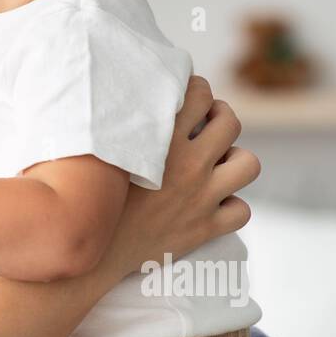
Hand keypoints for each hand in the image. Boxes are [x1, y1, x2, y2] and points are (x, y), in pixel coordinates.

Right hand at [95, 75, 260, 286]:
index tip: (191, 93)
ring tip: (218, 162)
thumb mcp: (101, 148)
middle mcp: (188, 165)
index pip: (199, 95)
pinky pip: (241, 211)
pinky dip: (232, 206)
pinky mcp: (204, 228)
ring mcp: (201, 198)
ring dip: (236, 159)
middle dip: (220, 117)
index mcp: (161, 140)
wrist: (90, 248)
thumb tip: (121, 97)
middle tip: (207, 124)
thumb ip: (120, 123)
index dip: (198, 88)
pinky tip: (213, 202)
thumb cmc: (87, 193)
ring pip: (248, 164)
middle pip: (230, 123)